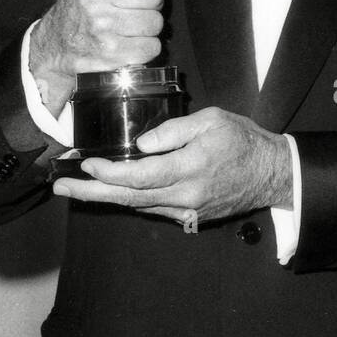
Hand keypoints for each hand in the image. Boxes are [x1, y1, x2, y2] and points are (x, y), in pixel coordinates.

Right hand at [30, 0, 183, 114]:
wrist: (55, 44)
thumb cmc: (84, 4)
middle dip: (149, 3)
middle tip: (128, 8)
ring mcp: (102, 25)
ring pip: (156, 22)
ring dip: (147, 27)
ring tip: (126, 26)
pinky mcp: (112, 52)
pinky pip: (152, 47)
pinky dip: (144, 48)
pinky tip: (125, 43)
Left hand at [50, 107, 292, 225]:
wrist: (273, 173)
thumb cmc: (245, 141)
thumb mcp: (212, 120)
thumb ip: (174, 130)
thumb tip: (142, 144)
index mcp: (189, 169)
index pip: (137, 176)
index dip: (107, 172)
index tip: (88, 163)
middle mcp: (185, 196)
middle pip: (128, 198)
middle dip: (91, 193)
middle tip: (62, 188)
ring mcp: (188, 210)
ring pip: (139, 207)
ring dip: (108, 199)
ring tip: (81, 189)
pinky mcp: (192, 216)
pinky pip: (155, 209)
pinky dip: (133, 201)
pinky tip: (118, 192)